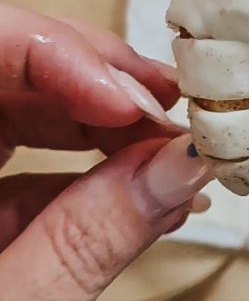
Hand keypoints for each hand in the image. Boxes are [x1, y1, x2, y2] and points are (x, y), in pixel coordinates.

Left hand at [0, 5, 210, 300]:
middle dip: (93, 75)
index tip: (132, 97)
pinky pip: (27, 170)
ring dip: (104, 122)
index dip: (54, 54)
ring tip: (173, 140)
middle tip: (171, 103)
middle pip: (6, 69)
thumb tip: (179, 165)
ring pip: (21, 111)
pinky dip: (92, 177)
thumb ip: (85, 246)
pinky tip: (148, 188)